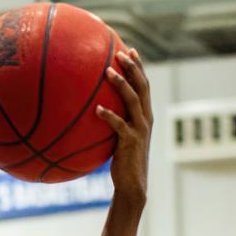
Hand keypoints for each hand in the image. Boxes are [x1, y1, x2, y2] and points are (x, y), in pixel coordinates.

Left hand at [99, 46, 151, 203]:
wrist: (132, 185)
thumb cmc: (122, 163)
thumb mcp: (118, 139)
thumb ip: (111, 124)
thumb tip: (89, 112)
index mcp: (144, 116)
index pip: (144, 86)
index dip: (139, 67)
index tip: (130, 50)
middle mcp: (145, 119)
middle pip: (143, 87)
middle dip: (133, 68)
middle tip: (121, 52)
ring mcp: (140, 130)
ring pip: (134, 100)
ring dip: (121, 84)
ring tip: (107, 71)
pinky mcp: (131, 142)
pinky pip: (119, 125)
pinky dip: (109, 116)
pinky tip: (97, 109)